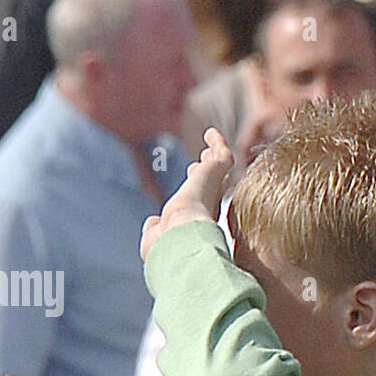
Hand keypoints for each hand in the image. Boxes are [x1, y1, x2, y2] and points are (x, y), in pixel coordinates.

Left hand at [140, 129, 233, 260]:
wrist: (180, 234)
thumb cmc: (168, 242)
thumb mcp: (156, 236)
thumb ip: (155, 228)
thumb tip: (153, 221)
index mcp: (197, 218)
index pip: (201, 201)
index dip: (198, 189)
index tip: (191, 180)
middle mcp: (209, 202)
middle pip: (210, 183)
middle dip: (206, 173)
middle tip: (199, 164)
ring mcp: (214, 186)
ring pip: (218, 168)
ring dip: (213, 157)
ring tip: (207, 150)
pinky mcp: (217, 171)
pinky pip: (222, 153)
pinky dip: (217, 142)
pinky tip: (210, 132)